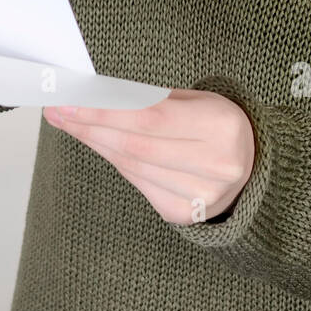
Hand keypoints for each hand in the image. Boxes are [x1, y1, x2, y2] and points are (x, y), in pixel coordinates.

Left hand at [43, 88, 255, 224]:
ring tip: (71, 123)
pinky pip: (138, 184)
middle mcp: (217, 165)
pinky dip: (116, 161)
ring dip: (96, 143)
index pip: (149, 117)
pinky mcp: (185, 214)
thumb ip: (148, 100)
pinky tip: (101, 143)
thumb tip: (91, 96)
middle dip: (90, 126)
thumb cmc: (214, 124)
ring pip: (132, 166)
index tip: (69, 100)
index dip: (104, 110)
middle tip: (59, 110)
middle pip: (135, 145)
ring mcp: (202, 195)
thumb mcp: (194, 100)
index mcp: (222, 127)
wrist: (251, 165)